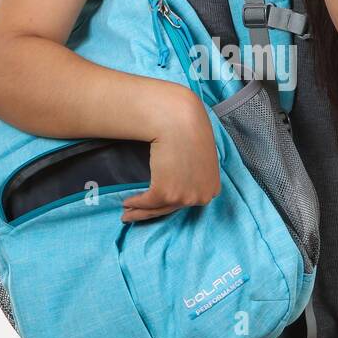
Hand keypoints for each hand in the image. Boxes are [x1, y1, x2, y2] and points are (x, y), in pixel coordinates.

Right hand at [121, 92, 220, 222]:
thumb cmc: (189, 130)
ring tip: (126, 213)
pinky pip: (147, 202)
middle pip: (171, 209)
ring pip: (157, 208)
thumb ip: (192, 174)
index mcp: (212, 189)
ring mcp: (185, 197)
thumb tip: (180, 181)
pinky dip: (135, 203)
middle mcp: (201, 197)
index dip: (168, 205)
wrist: (179, 120)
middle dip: (149, 214)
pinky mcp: (166, 193)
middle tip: (134, 216)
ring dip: (139, 211)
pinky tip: (126, 202)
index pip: (187, 201)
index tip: (155, 209)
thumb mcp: (199, 157)